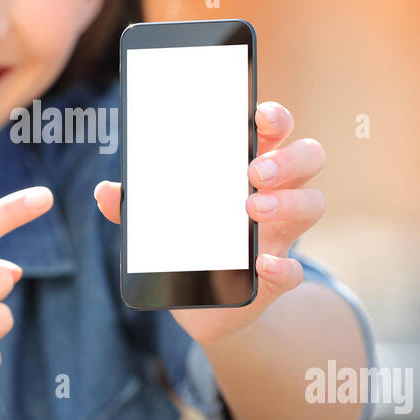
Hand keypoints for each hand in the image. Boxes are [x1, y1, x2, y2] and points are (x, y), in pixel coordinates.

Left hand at [94, 101, 324, 343]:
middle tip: (253, 173)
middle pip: (308, 157)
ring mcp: (281, 234)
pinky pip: (295, 270)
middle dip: (288, 158)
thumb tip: (106, 191)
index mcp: (248, 167)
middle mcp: (276, 193)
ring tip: (252, 209)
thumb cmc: (190, 242)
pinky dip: (283, 267)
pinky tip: (261, 264)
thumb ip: (135, 205)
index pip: (274, 129)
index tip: (258, 114)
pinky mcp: (277, 276)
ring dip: (289, 202)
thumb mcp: (160, 221)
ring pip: (313, 203)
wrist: (206, 305)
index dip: (274, 116)